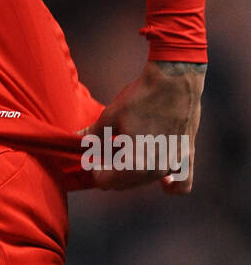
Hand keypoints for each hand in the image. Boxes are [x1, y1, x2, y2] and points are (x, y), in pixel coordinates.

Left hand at [77, 60, 205, 193]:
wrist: (175, 80)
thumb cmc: (140, 98)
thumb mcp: (110, 116)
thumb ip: (93, 135)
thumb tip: (76, 141)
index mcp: (134, 164)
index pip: (107, 182)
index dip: (95, 170)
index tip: (93, 157)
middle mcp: (155, 171)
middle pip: (125, 184)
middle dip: (112, 171)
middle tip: (105, 153)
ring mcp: (174, 165)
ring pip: (146, 182)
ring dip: (133, 173)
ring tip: (125, 152)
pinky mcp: (187, 156)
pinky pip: (182, 184)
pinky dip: (171, 184)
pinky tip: (163, 179)